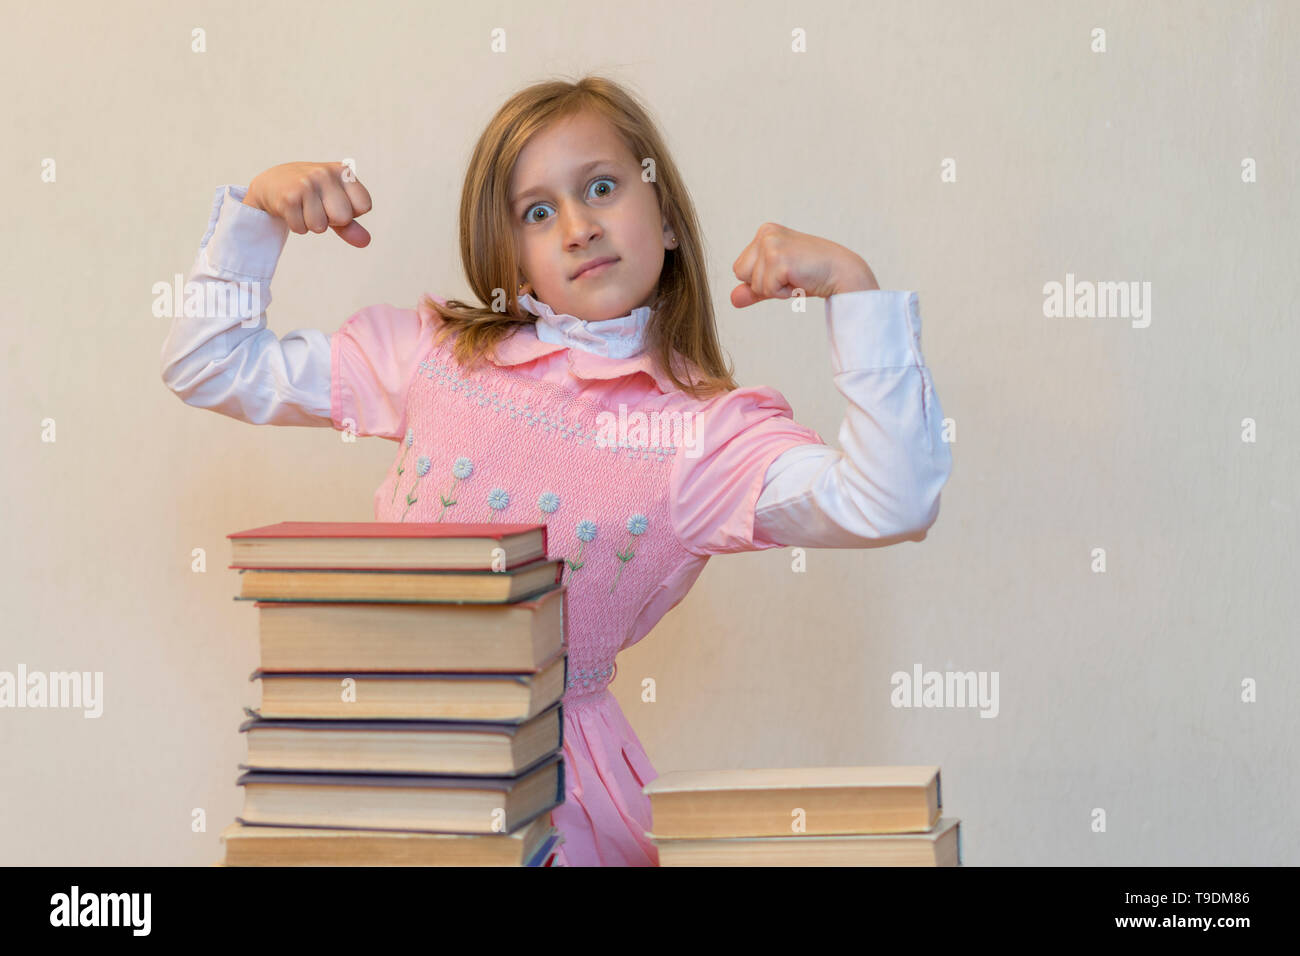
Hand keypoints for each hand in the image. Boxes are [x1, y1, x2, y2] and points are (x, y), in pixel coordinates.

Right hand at [244, 161, 373, 247]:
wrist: (273, 183)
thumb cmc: (312, 194)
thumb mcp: (335, 204)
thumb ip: (351, 225)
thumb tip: (366, 242)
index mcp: (343, 172)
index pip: (364, 205)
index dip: (351, 212)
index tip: (335, 203)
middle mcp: (325, 173)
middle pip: (344, 217)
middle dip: (330, 220)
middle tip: (317, 206)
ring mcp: (306, 183)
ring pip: (321, 227)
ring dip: (311, 224)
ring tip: (303, 207)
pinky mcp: (289, 197)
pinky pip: (302, 228)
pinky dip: (297, 225)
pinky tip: (292, 210)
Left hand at [730, 222, 878, 307]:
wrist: (842, 273)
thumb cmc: (812, 275)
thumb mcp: (778, 280)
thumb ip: (754, 289)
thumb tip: (732, 299)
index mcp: (765, 232)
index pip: (740, 268)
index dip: (761, 278)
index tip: (786, 272)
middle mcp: (766, 233)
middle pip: (740, 273)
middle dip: (764, 284)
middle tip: (791, 275)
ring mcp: (771, 244)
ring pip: (754, 284)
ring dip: (776, 289)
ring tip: (797, 277)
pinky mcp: (779, 259)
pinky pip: (767, 290)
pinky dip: (784, 293)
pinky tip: (800, 280)